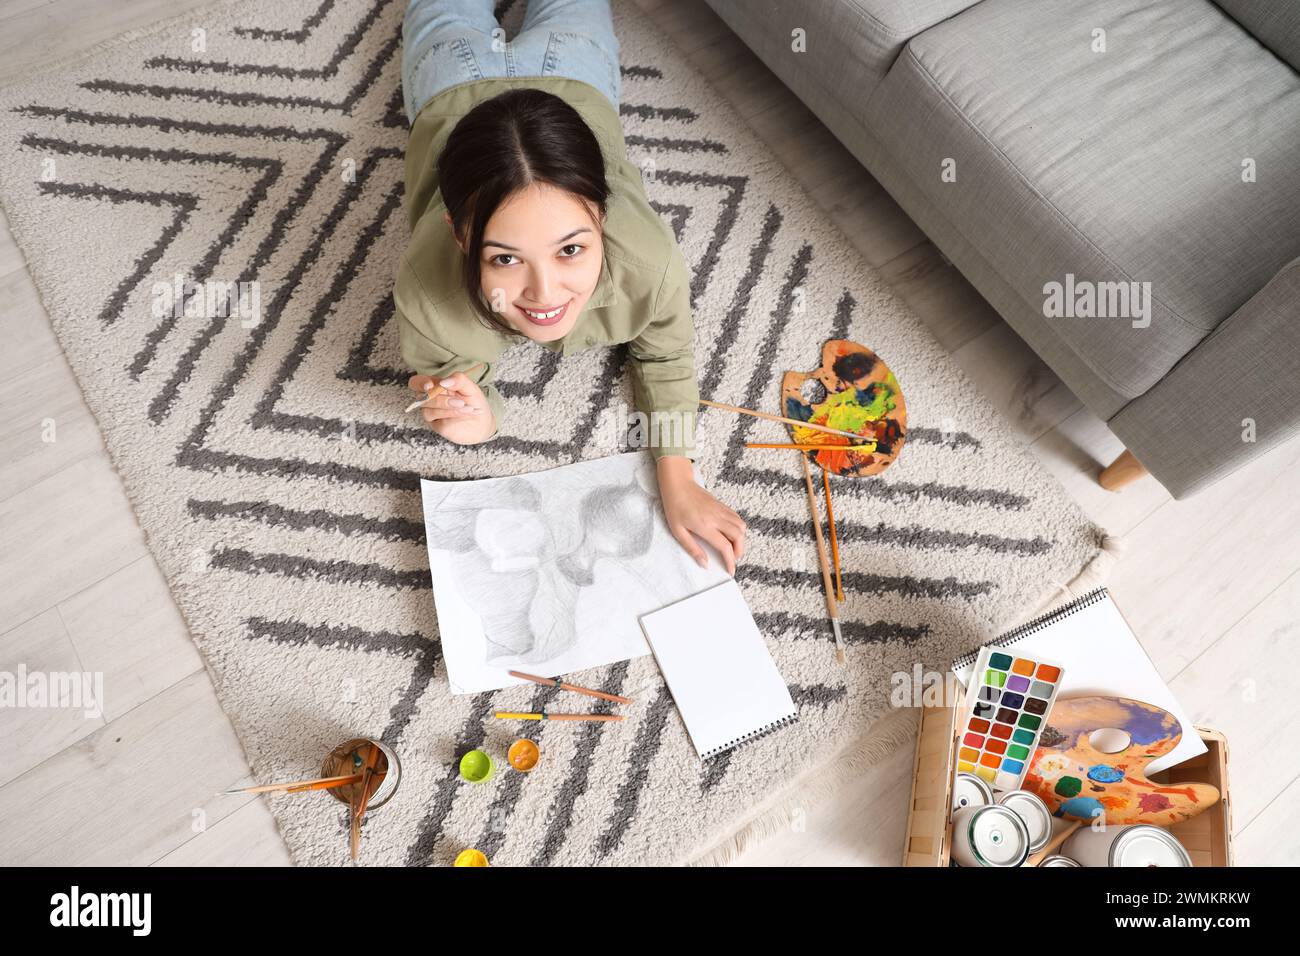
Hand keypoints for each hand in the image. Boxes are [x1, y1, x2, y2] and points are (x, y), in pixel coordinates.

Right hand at [407, 371, 495, 444]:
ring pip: (428, 410)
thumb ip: (459, 380)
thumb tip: (443, 381)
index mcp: (436, 386)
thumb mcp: (471, 388)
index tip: (430, 386)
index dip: (420, 383)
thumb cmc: (474, 402)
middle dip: (441, 400)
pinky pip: (437, 420)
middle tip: (460, 402)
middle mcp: (430, 399)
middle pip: (421, 397)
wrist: (482, 422)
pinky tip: (464, 413)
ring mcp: (432, 413)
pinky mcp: (436, 425)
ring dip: (448, 407)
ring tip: (466, 407)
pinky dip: (451, 414)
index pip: (417, 382)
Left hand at [657, 456, 746, 573]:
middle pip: (739, 536)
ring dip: (740, 540)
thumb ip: (693, 548)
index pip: (725, 546)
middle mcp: (717, 518)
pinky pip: (737, 518)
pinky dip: (738, 528)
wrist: (678, 484)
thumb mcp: (678, 532)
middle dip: (739, 551)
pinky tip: (730, 533)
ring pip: (741, 526)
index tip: (730, 570)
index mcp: (705, 526)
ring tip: (732, 548)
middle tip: (732, 559)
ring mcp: (721, 510)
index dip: (730, 561)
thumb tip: (705, 563)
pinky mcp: (722, 505)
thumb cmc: (675, 507)